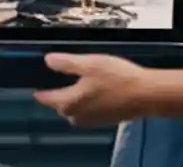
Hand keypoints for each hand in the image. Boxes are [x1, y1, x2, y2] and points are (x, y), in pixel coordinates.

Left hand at [33, 54, 153, 126]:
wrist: (146, 94)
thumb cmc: (116, 77)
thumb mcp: (88, 63)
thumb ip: (65, 63)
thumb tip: (47, 61)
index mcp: (68, 103)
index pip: (46, 97)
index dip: (40, 87)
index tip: (36, 79)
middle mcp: (76, 117)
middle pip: (60, 103)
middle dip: (59, 91)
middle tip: (64, 73)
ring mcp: (91, 121)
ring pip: (76, 108)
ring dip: (76, 96)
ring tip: (83, 79)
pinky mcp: (104, 120)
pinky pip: (89, 110)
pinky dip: (89, 100)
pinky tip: (99, 88)